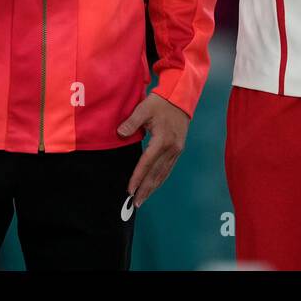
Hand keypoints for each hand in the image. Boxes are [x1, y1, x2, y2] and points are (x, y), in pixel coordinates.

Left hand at [117, 93, 189, 207]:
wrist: (180, 97)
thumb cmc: (160, 102)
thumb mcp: (144, 108)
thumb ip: (131, 122)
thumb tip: (120, 134)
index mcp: (162, 140)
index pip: (147, 163)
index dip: (137, 177)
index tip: (130, 190)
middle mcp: (172, 148)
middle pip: (157, 174)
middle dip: (145, 189)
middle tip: (135, 203)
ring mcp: (177, 150)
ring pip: (164, 173)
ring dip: (153, 188)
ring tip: (143, 199)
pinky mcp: (178, 149)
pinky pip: (168, 168)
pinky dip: (160, 179)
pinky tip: (154, 185)